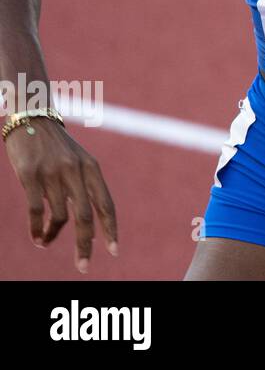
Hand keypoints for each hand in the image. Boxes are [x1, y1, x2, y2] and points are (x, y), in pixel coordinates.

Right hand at [5, 118, 117, 272]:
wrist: (32, 118)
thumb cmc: (56, 146)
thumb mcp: (78, 161)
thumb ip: (84, 187)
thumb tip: (87, 224)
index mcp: (92, 168)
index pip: (106, 204)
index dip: (111, 229)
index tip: (114, 251)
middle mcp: (76, 170)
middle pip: (86, 216)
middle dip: (86, 244)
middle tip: (84, 266)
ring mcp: (53, 172)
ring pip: (60, 216)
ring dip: (54, 236)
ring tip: (46, 243)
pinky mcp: (30, 175)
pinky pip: (37, 210)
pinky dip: (38, 228)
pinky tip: (37, 237)